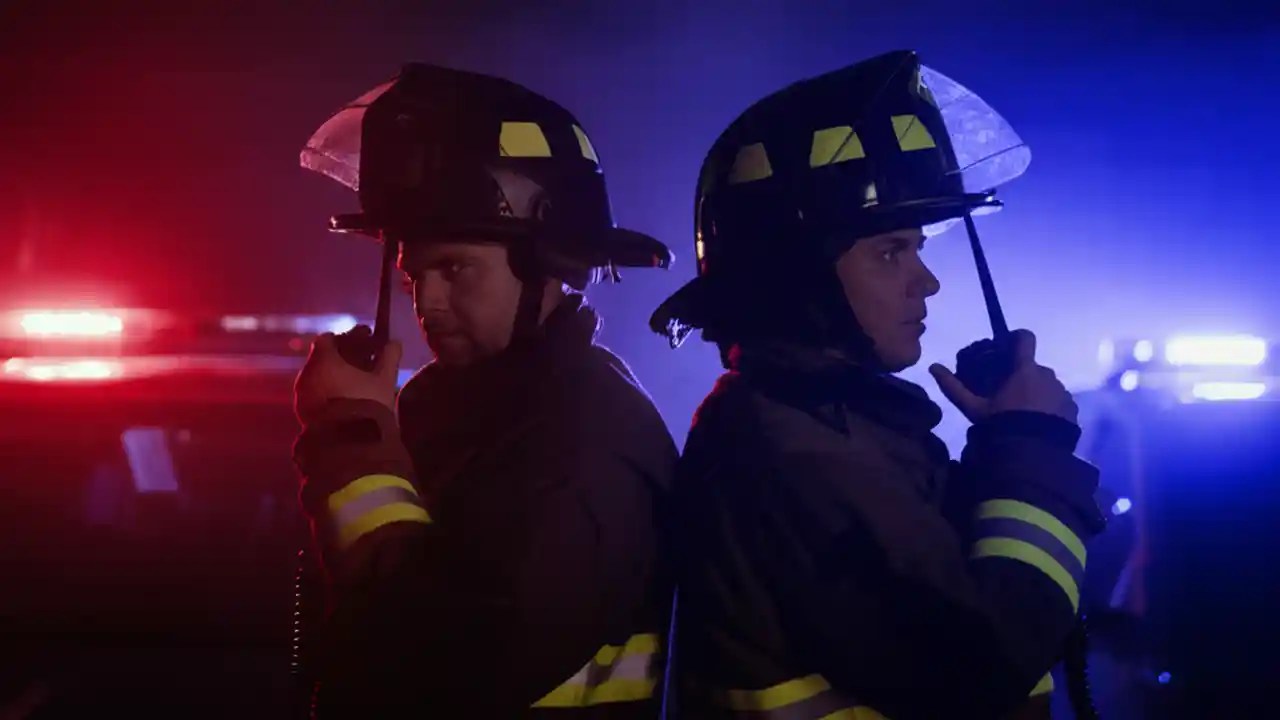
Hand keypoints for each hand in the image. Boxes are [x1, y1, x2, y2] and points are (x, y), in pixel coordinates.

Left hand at [294, 325, 402, 425]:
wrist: (348, 443)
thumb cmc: (367, 404)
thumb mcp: (384, 380)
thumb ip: (388, 357)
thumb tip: (395, 342)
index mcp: (323, 360)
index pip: (329, 338)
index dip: (349, 336)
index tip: (367, 340)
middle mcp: (307, 374)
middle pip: (323, 357)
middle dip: (343, 356)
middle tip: (365, 360)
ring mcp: (302, 395)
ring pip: (319, 376)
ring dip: (336, 375)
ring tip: (358, 382)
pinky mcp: (303, 413)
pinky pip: (316, 393)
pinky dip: (329, 390)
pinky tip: (347, 398)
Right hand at [929, 329, 1077, 423]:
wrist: (1033, 455)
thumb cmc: (1001, 425)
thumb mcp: (973, 408)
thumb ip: (954, 387)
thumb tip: (933, 367)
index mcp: (1024, 370)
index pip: (1025, 338)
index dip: (1016, 338)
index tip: (1007, 347)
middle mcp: (1047, 375)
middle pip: (1033, 367)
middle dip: (1023, 376)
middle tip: (1009, 396)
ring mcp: (1062, 392)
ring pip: (1047, 385)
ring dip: (1037, 393)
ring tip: (1024, 414)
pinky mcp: (1071, 408)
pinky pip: (1059, 401)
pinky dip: (1050, 407)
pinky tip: (1038, 424)